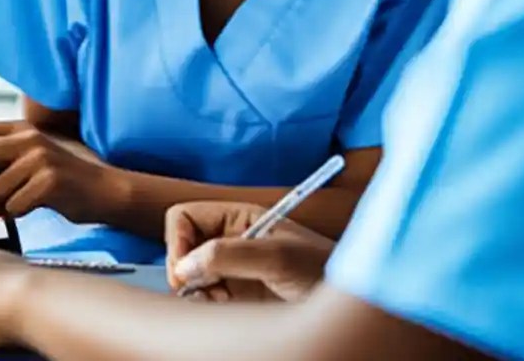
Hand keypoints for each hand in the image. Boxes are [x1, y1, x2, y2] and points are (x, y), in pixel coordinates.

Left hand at [0, 116, 122, 223]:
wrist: (104, 192)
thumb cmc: (60, 183)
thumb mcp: (22, 175)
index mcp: (17, 132)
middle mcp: (26, 137)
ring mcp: (38, 156)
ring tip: (14, 207)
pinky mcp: (48, 179)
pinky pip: (12, 206)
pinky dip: (17, 214)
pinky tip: (34, 208)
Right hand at [165, 201, 333, 302]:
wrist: (346, 306)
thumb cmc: (324, 271)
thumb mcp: (279, 258)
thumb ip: (229, 254)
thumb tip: (185, 266)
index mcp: (238, 217)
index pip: (185, 217)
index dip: (178, 240)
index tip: (184, 269)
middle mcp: (229, 240)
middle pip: (181, 245)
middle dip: (184, 267)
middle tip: (199, 288)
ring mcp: (230, 269)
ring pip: (187, 273)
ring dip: (193, 289)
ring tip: (219, 299)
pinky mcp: (233, 295)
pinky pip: (200, 296)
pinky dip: (202, 304)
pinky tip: (223, 307)